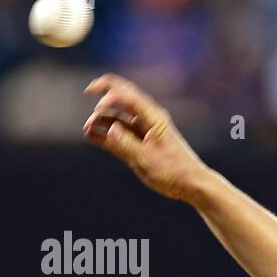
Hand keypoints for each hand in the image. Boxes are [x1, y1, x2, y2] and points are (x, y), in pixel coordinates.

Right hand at [82, 74, 209, 202]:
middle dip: (104, 92)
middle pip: (122, 97)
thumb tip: (110, 129)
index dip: (110, 94)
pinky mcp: (137, 144)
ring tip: (87, 129)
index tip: (97, 106)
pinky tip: (91, 135)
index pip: (129, 95)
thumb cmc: (173, 171)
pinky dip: (104, 133)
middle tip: (87, 91)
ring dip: (101, 119)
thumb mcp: (147, 159)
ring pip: (116, 117)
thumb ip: (127, 144)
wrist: (190, 184)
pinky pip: (117, 134)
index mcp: (153, 118)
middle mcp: (146, 120)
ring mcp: (141, 131)